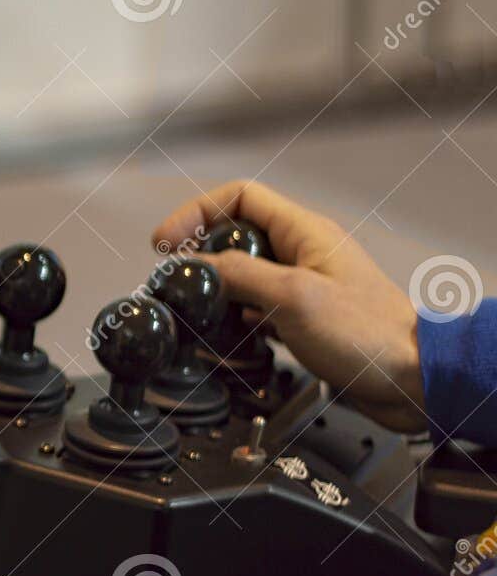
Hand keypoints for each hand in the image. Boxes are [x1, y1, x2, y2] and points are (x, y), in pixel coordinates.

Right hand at [153, 179, 425, 431]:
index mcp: (303, 232)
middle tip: (174, 282)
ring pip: (242, 275)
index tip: (166, 243)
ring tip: (193, 314)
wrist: (409, 378)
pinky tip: (225, 339)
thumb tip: (194, 268)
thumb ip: (240, 276)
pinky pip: (254, 308)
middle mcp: (300, 253)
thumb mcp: (293, 296)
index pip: (239, 198)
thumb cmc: (365, 333)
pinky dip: (233, 319)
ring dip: (214, 291)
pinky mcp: (301, 318)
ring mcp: (300, 286)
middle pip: (234, 236)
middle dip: (199, 255)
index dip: (196, 213)